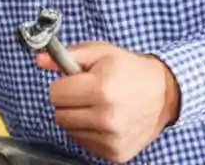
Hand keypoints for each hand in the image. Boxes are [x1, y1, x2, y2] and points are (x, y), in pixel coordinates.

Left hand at [35, 41, 180, 162]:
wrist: (164, 94)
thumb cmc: (130, 70)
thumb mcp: (101, 52)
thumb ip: (68, 56)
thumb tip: (40, 60)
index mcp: (102, 88)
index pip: (55, 94)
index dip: (64, 85)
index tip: (76, 82)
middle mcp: (107, 116)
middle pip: (59, 114)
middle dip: (69, 102)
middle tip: (88, 94)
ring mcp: (112, 138)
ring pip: (70, 130)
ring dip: (78, 118)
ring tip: (99, 106)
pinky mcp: (116, 153)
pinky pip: (84, 143)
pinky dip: (89, 132)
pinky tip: (105, 120)